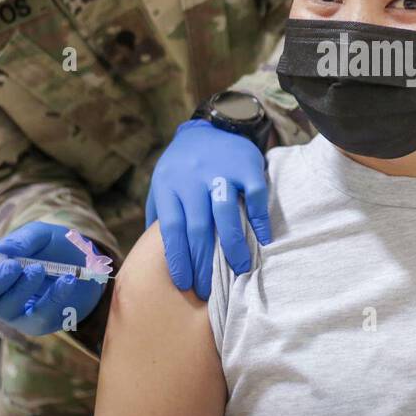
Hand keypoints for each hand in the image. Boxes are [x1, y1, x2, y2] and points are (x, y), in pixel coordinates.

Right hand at [0, 221, 104, 335]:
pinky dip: (53, 297)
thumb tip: (1, 251)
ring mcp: (15, 312)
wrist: (88, 266)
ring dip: (21, 289)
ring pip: (5, 308)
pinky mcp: (38, 324)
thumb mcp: (41, 236)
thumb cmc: (55, 248)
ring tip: (39, 269)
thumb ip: (21, 241)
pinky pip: (39, 315)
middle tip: (14, 265)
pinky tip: (67, 280)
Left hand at [145, 119, 269, 300]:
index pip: (171, 228)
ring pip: (226, 214)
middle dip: (203, 263)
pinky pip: (255, 196)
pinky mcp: (247, 166)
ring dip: (233, 246)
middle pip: (198, 227)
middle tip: (210, 289)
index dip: (178, 258)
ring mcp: (220, 171)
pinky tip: (262, 240)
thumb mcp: (162, 183)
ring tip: (240, 269)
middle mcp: (192, 178)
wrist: (212, 126)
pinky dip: (258, 220)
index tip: (184, 283)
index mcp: (168, 185)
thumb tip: (152, 255)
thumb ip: (159, 215)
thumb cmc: (183, 166)